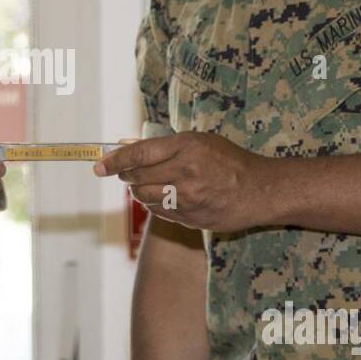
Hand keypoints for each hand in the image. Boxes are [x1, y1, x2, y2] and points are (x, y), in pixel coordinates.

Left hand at [94, 132, 270, 232]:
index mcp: (187, 148)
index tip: (99, 166)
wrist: (261, 191)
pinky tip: (165, 196)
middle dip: (126, 175)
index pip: (139, 154)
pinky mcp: (190, 218)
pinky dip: (154, 204)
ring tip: (150, 183)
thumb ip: (163, 145)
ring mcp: (187, 198)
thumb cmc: (230, 160)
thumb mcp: (199, 141)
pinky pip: (159, 212)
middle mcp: (184, 173)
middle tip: (126, 172)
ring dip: (139, 191)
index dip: (115, 160)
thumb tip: (126, 145)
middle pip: (137, 178)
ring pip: (144, 197)